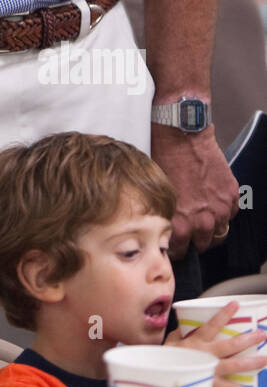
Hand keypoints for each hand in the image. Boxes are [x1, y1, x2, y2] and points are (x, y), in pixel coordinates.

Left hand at [150, 125, 237, 257]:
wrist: (180, 136)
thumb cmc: (162, 159)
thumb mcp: (155, 194)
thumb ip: (163, 215)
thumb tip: (161, 226)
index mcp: (179, 223)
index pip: (180, 251)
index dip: (176, 247)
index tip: (175, 244)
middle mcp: (201, 220)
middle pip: (203, 245)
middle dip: (194, 240)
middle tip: (190, 231)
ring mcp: (219, 209)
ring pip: (220, 233)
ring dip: (211, 229)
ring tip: (203, 221)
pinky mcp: (231, 195)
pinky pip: (231, 214)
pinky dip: (224, 211)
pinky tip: (213, 203)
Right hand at [165, 300, 266, 386]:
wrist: (159, 375)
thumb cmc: (164, 356)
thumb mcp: (171, 340)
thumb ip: (182, 334)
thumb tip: (189, 326)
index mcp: (195, 340)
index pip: (212, 324)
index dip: (224, 314)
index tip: (236, 304)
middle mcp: (205, 353)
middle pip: (231, 345)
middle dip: (249, 339)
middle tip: (263, 335)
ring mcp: (208, 369)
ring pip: (234, 365)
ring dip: (252, 363)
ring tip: (265, 359)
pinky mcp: (209, 383)